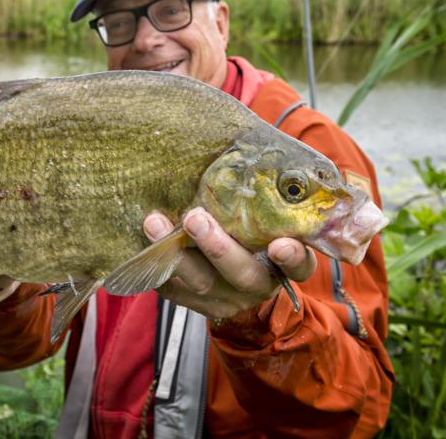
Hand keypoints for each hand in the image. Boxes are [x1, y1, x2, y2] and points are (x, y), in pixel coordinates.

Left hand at [144, 207, 316, 319]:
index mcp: (285, 263)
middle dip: (217, 247)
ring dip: (177, 253)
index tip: (280, 245)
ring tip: (154, 223)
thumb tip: (235, 139)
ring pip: (202, 283)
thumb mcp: (264, 215)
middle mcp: (259, 284)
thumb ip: (260, 197)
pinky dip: (159, 265)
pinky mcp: (197, 305)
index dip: (292, 257)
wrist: (235, 280)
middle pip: (242, 274)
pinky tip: (146, 242)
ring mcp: (227, 299)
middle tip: (195, 218)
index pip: (300, 265)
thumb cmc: (250, 229)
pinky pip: (175, 290)